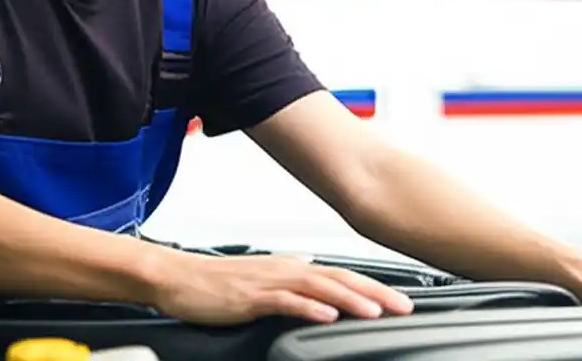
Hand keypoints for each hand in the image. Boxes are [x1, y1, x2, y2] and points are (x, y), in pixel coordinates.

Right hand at [149, 251, 414, 324]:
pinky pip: (286, 301)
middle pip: (341, 279)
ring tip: (375, 311)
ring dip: (350, 299)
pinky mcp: (252, 297)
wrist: (177, 277)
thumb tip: (315, 275)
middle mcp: (288, 270)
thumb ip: (291, 279)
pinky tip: (326, 315)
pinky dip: (308, 306)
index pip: (343, 276)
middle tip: (404, 306)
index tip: (399, 301)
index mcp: (293, 267)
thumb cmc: (217, 282)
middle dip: (376, 293)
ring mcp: (271, 282)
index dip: (374, 287)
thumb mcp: (263, 278)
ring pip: (320, 287)